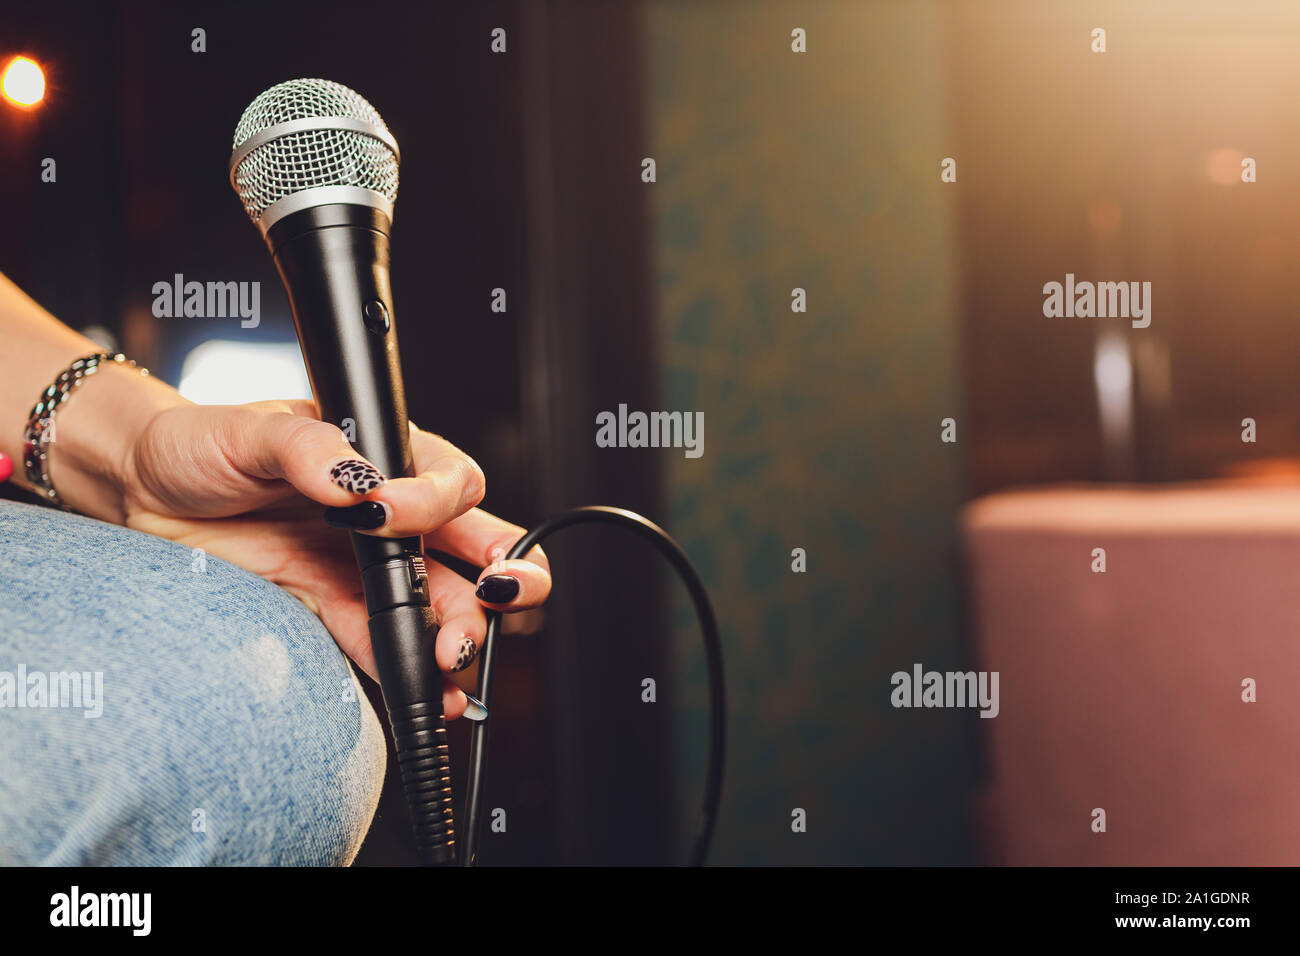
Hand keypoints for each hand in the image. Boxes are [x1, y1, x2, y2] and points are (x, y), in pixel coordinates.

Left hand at [79, 393, 549, 718]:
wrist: (141, 496)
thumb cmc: (201, 444)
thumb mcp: (249, 429)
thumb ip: (306, 448)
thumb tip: (353, 479)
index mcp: (388, 459)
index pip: (452, 482)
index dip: (436, 502)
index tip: (388, 513)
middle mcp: (392, 516)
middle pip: (477, 549)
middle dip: (504, 577)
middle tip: (496, 595)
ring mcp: (367, 568)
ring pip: (442, 604)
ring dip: (460, 633)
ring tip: (451, 657)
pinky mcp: (333, 609)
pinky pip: (381, 641)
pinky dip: (407, 668)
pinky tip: (425, 687)